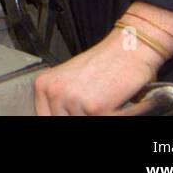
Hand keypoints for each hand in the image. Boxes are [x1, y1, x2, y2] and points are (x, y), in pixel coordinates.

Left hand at [33, 26, 163, 114]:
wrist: (128, 49)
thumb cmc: (104, 62)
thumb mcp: (69, 78)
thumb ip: (60, 98)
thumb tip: (58, 113)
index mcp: (44, 84)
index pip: (44, 116)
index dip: (58, 116)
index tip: (69, 113)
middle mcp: (54, 92)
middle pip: (60, 121)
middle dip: (78, 116)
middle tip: (91, 106)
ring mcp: (73, 101)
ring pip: (79, 123)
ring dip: (95, 117)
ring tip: (103, 103)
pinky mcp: (94, 109)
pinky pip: (100, 122)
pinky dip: (110, 115)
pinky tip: (112, 105)